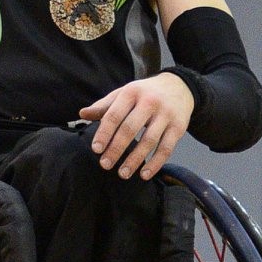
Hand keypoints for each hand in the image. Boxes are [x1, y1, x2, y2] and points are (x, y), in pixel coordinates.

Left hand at [79, 73, 194, 181]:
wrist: (179, 86)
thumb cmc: (144, 93)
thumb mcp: (124, 94)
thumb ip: (104, 106)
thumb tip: (82, 114)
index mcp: (131, 92)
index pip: (114, 115)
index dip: (104, 133)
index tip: (96, 149)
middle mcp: (149, 102)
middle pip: (130, 128)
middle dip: (116, 149)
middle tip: (105, 165)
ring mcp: (166, 114)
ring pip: (149, 140)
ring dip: (135, 160)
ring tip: (123, 174)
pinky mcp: (179, 127)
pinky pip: (166, 148)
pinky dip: (155, 163)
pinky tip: (144, 174)